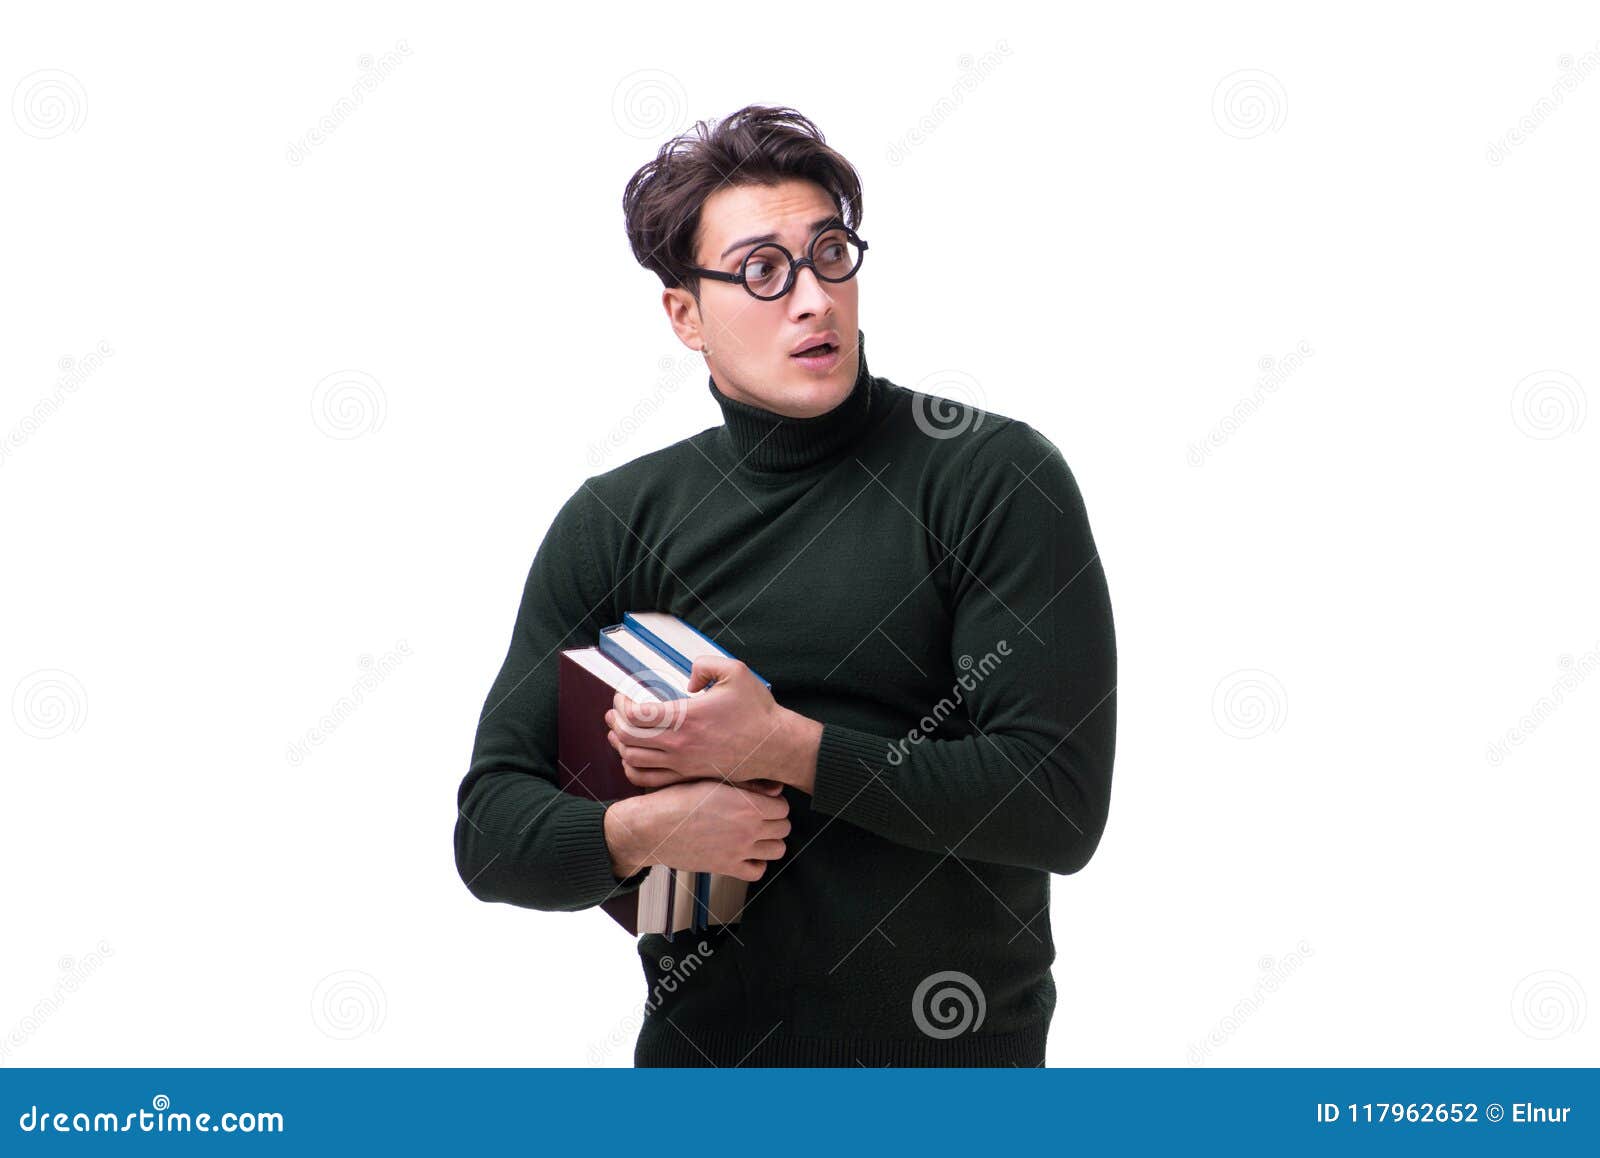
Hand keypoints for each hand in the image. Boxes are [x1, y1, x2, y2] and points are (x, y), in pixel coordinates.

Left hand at [605, 655, 820, 792]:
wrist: (775, 746)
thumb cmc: (757, 711)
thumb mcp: (735, 671)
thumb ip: (704, 665)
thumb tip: (688, 678)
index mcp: (686, 717)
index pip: (635, 714)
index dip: (621, 702)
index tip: (623, 694)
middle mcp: (679, 744)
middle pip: (627, 736)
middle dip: (615, 721)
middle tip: (615, 711)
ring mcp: (682, 763)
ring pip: (633, 759)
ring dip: (620, 745)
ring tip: (618, 732)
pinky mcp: (688, 775)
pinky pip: (648, 779)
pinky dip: (633, 768)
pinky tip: (634, 757)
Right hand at [605, 780, 789, 881]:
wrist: (653, 827)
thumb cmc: (678, 800)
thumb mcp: (714, 782)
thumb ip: (748, 786)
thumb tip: (776, 790)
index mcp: (747, 804)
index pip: (783, 807)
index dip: (774, 803)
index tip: (763, 803)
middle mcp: (748, 828)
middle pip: (783, 828)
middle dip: (775, 821)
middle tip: (760, 817)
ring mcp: (739, 850)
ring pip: (777, 850)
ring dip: (770, 842)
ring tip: (756, 835)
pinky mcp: (727, 867)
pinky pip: (758, 871)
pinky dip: (756, 864)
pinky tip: (746, 853)